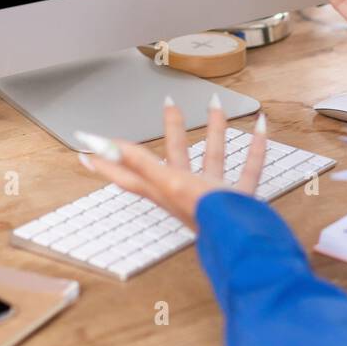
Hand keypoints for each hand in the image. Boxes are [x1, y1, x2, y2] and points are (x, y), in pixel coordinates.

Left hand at [75, 94, 265, 229]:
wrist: (243, 240)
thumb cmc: (205, 213)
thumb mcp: (168, 183)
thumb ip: (139, 163)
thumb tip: (104, 145)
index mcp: (164, 189)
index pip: (127, 172)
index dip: (106, 160)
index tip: (87, 146)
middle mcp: (186, 191)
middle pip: (175, 153)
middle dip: (173, 129)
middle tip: (169, 105)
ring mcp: (214, 194)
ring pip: (213, 156)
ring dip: (216, 131)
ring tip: (216, 106)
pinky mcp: (239, 197)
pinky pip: (247, 167)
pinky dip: (254, 148)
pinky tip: (259, 129)